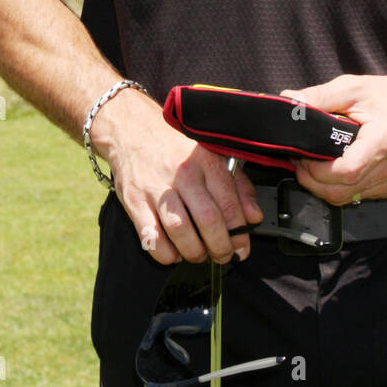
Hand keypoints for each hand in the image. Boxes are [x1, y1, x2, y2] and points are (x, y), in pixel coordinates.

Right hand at [90, 89, 262, 265]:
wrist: (132, 130)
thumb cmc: (175, 146)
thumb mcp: (212, 155)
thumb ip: (238, 185)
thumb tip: (253, 216)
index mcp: (206, 160)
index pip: (229, 203)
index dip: (239, 233)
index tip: (241, 248)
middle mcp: (182, 173)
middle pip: (208, 220)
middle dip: (220, 247)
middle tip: (223, 256)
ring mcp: (156, 188)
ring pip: (180, 230)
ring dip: (194, 252)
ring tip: (199, 255)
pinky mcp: (135, 201)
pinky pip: (151, 238)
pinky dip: (165, 253)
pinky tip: (174, 251)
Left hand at [279, 73, 386, 205]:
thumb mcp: (353, 88)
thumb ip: (319, 96)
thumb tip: (290, 101)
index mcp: (384, 141)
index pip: (345, 172)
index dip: (316, 170)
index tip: (302, 156)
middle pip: (342, 192)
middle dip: (313, 181)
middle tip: (300, 161)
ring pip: (347, 198)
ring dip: (323, 187)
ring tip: (313, 164)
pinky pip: (358, 196)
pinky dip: (340, 188)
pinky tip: (332, 170)